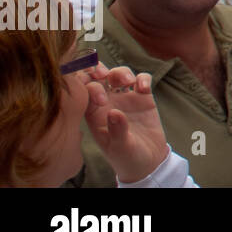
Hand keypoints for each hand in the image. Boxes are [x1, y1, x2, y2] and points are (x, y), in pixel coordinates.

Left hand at [83, 65, 168, 183]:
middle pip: (97, 77)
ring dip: (121, 72)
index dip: (88, 89)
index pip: (83, 92)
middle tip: (105, 74)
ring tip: (129, 81)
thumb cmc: (127, 158)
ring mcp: (125, 98)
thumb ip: (117, 130)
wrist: (148, 162)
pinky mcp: (143, 97)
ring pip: (117, 74)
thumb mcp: (120, 148)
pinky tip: (144, 88)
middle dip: (97, 70)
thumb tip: (114, 112)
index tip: (101, 98)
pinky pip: (141, 79)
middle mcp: (107, 103)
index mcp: (94, 115)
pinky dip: (142, 78)